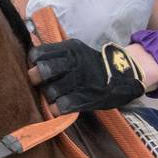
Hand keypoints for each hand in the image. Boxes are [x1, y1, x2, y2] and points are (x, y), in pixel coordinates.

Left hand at [27, 38, 145, 114]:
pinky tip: (58, 108)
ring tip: (55, 97)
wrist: (124, 75)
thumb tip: (32, 62)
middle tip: (41, 83)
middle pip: (43, 70)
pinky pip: (64, 105)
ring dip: (49, 96)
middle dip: (37, 79)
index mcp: (69, 49)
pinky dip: (57, 108)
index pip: (38, 53)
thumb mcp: (77, 51)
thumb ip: (57, 55)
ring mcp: (81, 80)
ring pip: (51, 91)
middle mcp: (74, 62)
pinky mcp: (87, 97)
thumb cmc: (93, 65)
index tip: (38, 67)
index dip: (34, 62)